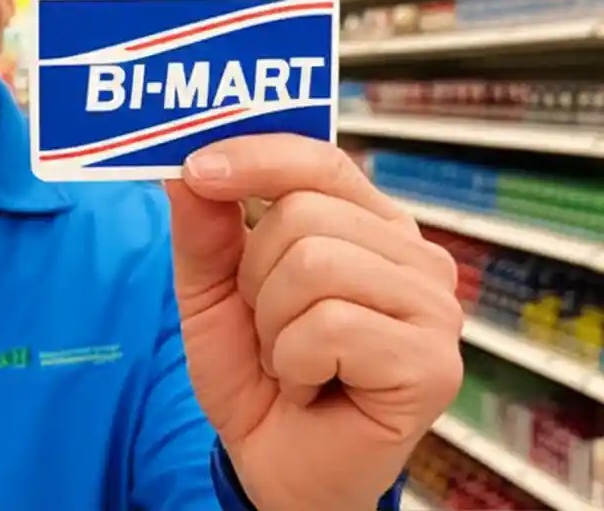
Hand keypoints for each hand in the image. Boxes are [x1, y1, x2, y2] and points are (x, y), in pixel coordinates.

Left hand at [166, 134, 463, 510]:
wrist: (272, 466)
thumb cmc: (255, 376)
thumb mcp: (210, 293)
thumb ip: (205, 229)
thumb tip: (190, 166)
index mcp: (369, 226)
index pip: (319, 162)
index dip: (257, 157)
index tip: (197, 168)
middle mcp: (412, 258)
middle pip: (305, 213)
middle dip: (256, 277)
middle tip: (269, 329)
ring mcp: (432, 308)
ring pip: (316, 265)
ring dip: (273, 325)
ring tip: (291, 360)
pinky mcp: (432, 362)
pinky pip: (331, 326)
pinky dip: (294, 362)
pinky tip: (312, 386)